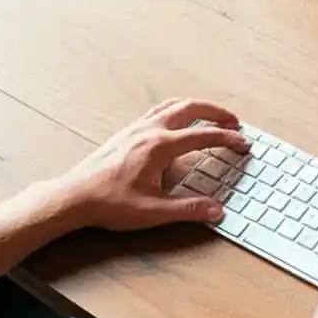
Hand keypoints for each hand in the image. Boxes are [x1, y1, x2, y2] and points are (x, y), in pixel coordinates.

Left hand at [52, 98, 249, 231]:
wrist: (75, 197)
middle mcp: (149, 130)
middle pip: (191, 108)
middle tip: (234, 122)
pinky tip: (178, 121)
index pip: (203, 135)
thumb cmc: (109, 203)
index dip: (227, 138)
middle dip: (216, 112)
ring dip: (197, 106)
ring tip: (212, 115)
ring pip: (173, 105)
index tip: (243, 142)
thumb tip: (216, 210)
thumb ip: (188, 209)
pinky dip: (177, 109)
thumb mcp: (153, 212)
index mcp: (160, 146)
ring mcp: (136, 128)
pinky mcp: (127, 132)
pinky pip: (158, 110)